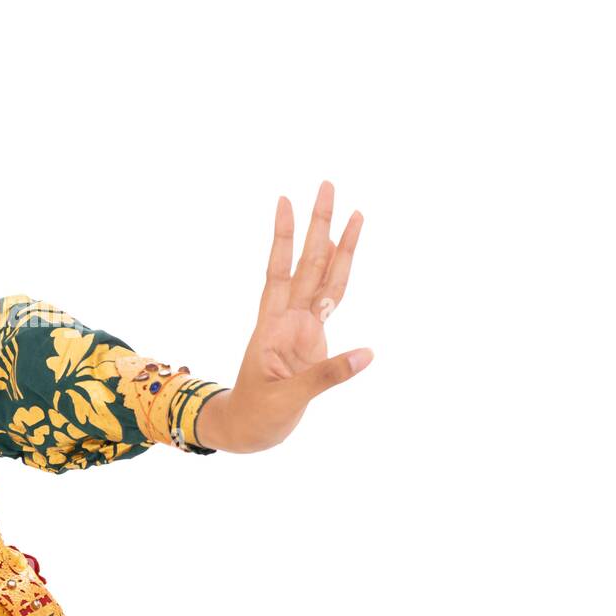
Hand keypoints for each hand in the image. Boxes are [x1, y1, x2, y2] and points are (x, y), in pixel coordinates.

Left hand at [197, 180, 370, 452]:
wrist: (247, 430)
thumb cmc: (258, 414)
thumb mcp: (287, 398)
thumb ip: (326, 376)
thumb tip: (368, 354)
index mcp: (273, 326)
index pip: (281, 270)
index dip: (284, 237)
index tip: (285, 201)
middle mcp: (288, 318)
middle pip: (308, 263)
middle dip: (317, 225)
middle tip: (327, 184)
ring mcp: (301, 326)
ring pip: (322, 276)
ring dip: (334, 244)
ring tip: (350, 210)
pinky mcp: (313, 340)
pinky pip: (331, 302)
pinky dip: (339, 276)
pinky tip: (345, 250)